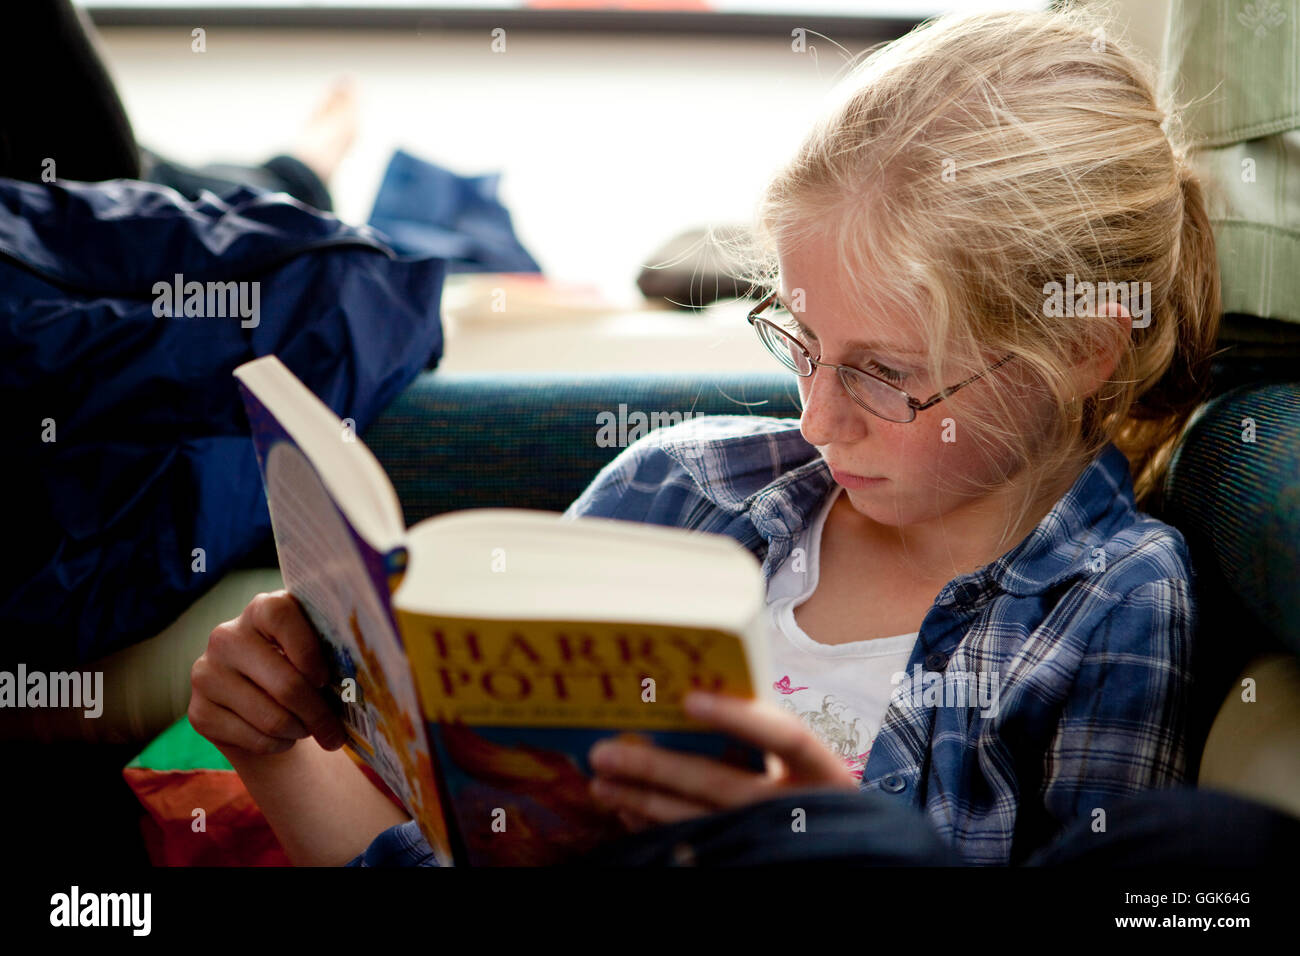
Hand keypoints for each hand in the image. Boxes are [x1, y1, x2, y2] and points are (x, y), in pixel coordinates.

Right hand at [189, 590, 347, 758]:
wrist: (263, 701)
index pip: (284, 618)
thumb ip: (337, 648)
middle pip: (285, 683)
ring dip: (301, 731)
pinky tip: (285, 736)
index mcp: (262, 608)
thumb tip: (379, 669)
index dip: (311, 653)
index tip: (328, 679)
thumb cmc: (305, 667)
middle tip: (337, 733)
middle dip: (319, 714)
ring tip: (310, 729)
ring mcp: (207, 673)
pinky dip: (279, 745)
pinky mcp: (198, 712)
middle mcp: (227, 636)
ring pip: (271, 717)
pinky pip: (252, 739)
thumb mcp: (319, 648)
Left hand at [587, 691, 858, 832]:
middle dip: (657, 766)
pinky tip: (626, 812)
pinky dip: (655, 828)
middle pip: (721, 784)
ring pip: (697, 822)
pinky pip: (690, 847)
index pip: (787, 736)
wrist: (829, 846)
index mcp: (822, 770)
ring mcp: (769, 841)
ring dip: (642, 801)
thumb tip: (684, 692)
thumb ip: (759, 731)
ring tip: (602, 783)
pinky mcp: (743, 859)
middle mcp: (798, 809)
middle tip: (606, 751)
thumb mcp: (798, 760)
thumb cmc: (805, 786)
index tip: (689, 699)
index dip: (739, 717)